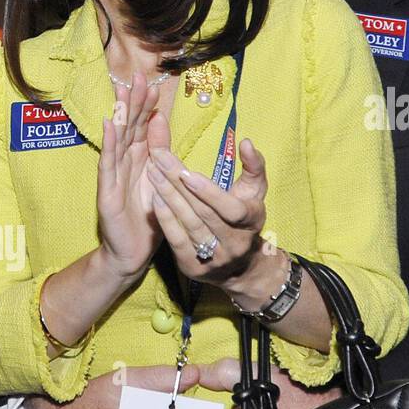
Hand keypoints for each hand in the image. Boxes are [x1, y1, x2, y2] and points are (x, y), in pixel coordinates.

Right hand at [97, 75, 164, 278]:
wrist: (132, 254)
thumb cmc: (147, 219)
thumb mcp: (160, 181)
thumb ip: (160, 152)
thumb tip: (161, 120)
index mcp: (139, 161)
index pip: (143, 128)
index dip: (146, 105)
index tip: (153, 82)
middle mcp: (124, 165)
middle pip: (129, 128)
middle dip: (133, 102)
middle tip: (137, 77)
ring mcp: (113, 177)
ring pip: (118, 141)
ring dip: (121, 116)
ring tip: (123, 92)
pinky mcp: (107, 193)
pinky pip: (108, 164)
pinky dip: (109, 144)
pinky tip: (110, 125)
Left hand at [146, 132, 267, 291]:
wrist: (240, 267)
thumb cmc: (245, 216)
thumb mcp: (255, 192)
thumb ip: (254, 165)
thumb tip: (245, 142)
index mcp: (252, 222)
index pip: (231, 209)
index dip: (209, 193)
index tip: (187, 173)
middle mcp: (235, 243)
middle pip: (204, 213)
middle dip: (179, 184)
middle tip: (159, 159)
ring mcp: (213, 258)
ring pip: (188, 225)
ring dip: (168, 197)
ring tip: (152, 173)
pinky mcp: (193, 266)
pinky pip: (176, 240)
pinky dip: (165, 219)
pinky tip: (154, 199)